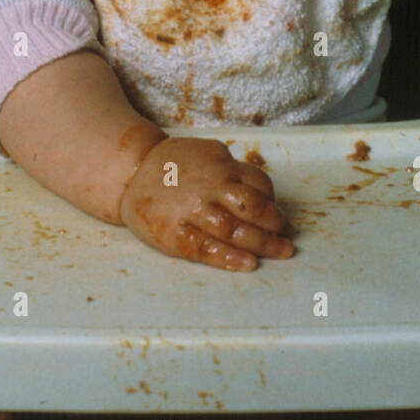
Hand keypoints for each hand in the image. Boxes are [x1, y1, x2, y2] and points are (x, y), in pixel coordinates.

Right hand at [119, 137, 293, 271]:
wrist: (130, 173)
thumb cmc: (173, 167)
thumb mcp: (207, 154)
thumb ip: (233, 169)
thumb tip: (265, 192)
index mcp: (220, 166)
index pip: (259, 183)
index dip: (275, 203)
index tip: (283, 220)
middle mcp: (210, 186)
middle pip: (253, 208)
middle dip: (276, 226)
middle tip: (289, 240)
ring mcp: (192, 211)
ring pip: (235, 230)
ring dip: (262, 243)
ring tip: (280, 253)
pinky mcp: (175, 234)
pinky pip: (207, 248)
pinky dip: (230, 258)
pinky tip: (248, 264)